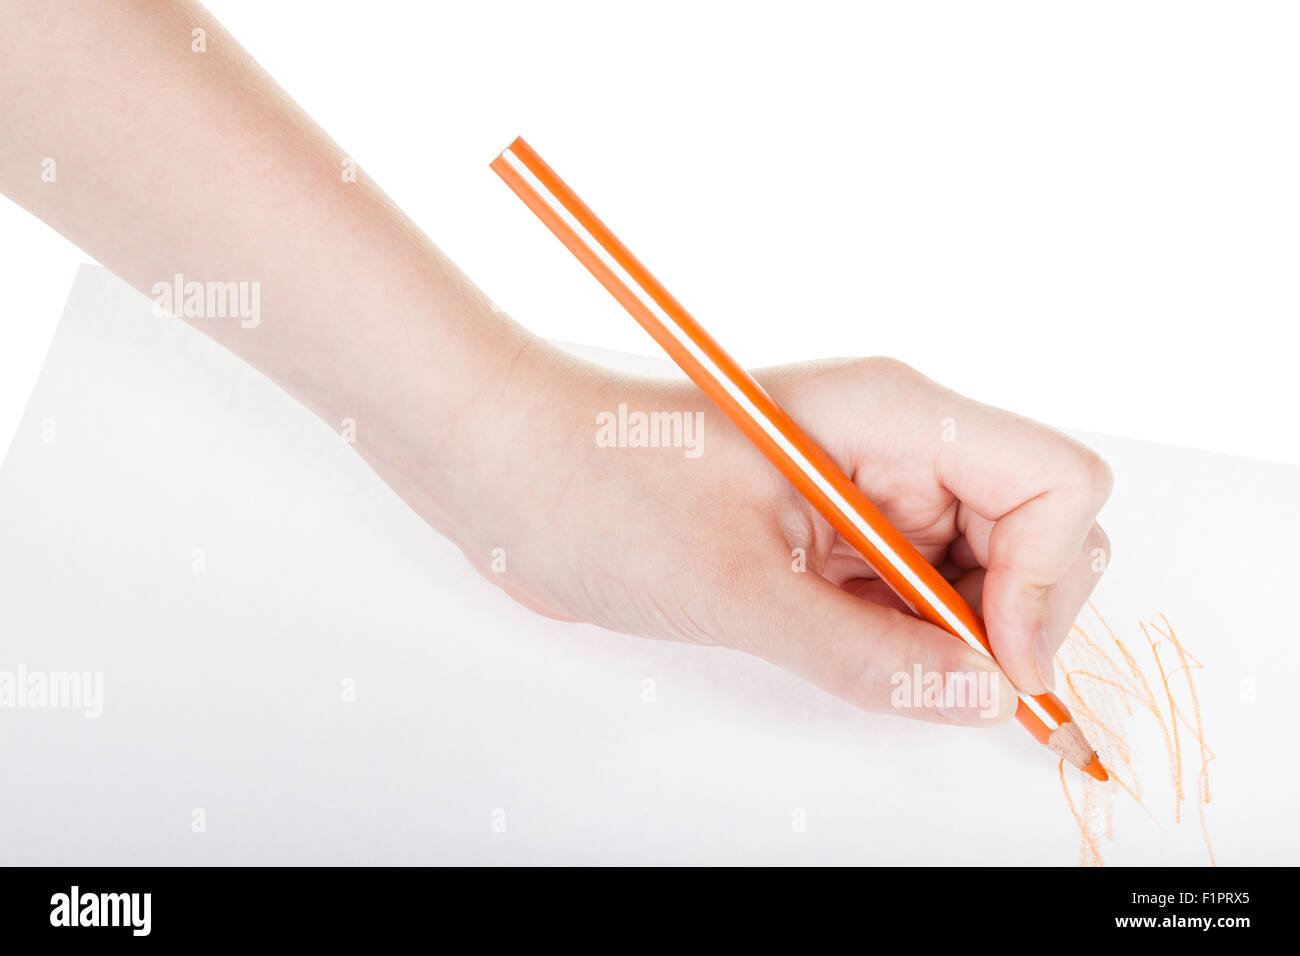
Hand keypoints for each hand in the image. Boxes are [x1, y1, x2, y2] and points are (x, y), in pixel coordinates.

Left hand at [406, 347, 1112, 726]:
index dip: (1048, 581)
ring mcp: (869, 490)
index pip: (1054, 480)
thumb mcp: (735, 586)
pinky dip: (915, 640)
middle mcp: (896, 445)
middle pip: (1040, 529)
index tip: (996, 663)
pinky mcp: (835, 535)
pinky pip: (918, 593)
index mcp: (890, 414)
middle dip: (1019, 614)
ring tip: (884, 667)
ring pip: (985, 570)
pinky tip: (862, 658)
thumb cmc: (598, 490)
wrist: (510, 474)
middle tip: (948, 681)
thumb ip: (865, 651)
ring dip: (963, 635)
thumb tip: (982, 698)